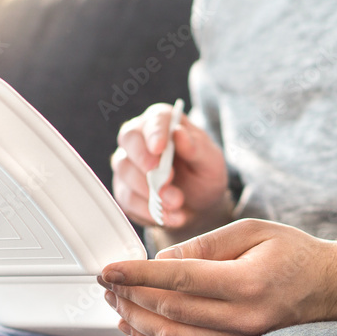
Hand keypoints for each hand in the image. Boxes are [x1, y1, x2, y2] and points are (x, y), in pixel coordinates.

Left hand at [98, 219, 336, 335]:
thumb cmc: (297, 255)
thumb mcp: (255, 231)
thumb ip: (207, 244)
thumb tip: (161, 261)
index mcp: (248, 283)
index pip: (178, 280)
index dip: (137, 275)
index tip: (109, 269)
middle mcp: (244, 318)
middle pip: (170, 311)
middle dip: (130, 297)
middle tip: (107, 285)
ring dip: (137, 322)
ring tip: (115, 305)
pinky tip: (137, 328)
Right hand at [111, 102, 229, 230]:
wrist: (198, 206)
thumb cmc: (204, 175)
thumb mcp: (211, 162)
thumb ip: (197, 148)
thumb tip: (179, 133)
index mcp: (165, 123)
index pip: (155, 119)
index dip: (155, 132)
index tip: (159, 148)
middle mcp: (141, 139)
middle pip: (129, 139)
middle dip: (145, 161)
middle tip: (166, 179)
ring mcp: (129, 164)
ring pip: (126, 171)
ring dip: (151, 190)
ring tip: (177, 203)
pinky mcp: (125, 190)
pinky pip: (127, 198)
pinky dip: (148, 210)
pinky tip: (169, 216)